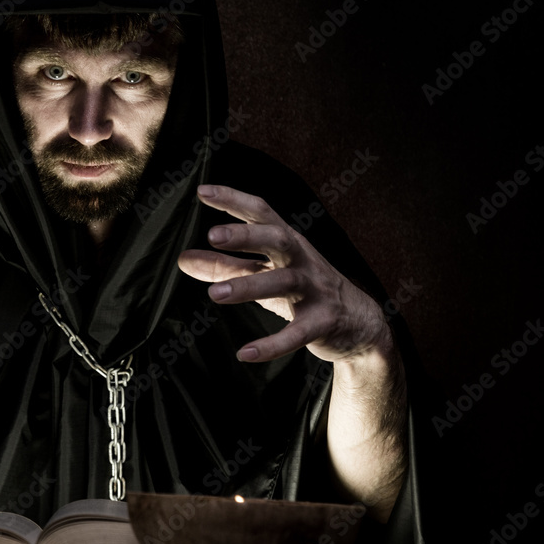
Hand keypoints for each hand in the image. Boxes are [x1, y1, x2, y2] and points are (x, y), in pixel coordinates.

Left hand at [177, 185, 391, 363]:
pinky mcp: (323, 322)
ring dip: (250, 286)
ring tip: (216, 293)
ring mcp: (316, 290)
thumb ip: (224, 266)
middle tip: (213, 235)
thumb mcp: (264, 272)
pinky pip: (297, 333)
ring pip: (284, 283)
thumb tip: (183, 259)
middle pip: (277, 239)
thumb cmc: (303, 289)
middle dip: (246, 235)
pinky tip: (246, 353)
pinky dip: (273, 344)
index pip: (261, 214)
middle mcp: (302, 260)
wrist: (360, 323)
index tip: (203, 191)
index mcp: (287, 242)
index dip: (234, 200)